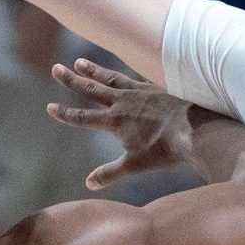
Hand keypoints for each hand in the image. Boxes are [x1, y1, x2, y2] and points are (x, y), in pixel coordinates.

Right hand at [47, 59, 199, 189]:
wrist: (194, 129)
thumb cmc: (164, 150)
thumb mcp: (134, 165)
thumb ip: (110, 173)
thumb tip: (89, 183)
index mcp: (114, 121)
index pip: (82, 117)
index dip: (65, 113)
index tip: (49, 106)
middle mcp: (123, 102)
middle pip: (91, 89)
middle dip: (71, 80)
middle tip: (55, 68)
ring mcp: (140, 92)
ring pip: (111, 78)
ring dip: (94, 70)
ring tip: (79, 62)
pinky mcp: (156, 88)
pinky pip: (134, 77)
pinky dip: (123, 74)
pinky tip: (119, 71)